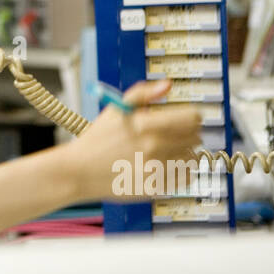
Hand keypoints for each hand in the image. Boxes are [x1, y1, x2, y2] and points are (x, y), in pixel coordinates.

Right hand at [59, 79, 202, 200]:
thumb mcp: (117, 108)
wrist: (79, 171)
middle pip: (195, 138)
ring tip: (170, 152)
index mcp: (146, 124)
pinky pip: (184, 178)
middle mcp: (154, 147)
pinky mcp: (155, 188)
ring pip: (192, 158)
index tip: (188, 119)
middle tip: (177, 135)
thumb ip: (144, 93)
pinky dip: (181, 172)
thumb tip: (168, 85)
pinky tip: (168, 166)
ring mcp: (155, 169)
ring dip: (185, 153)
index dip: (192, 117)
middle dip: (189, 134)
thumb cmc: (96, 140)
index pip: (192, 118)